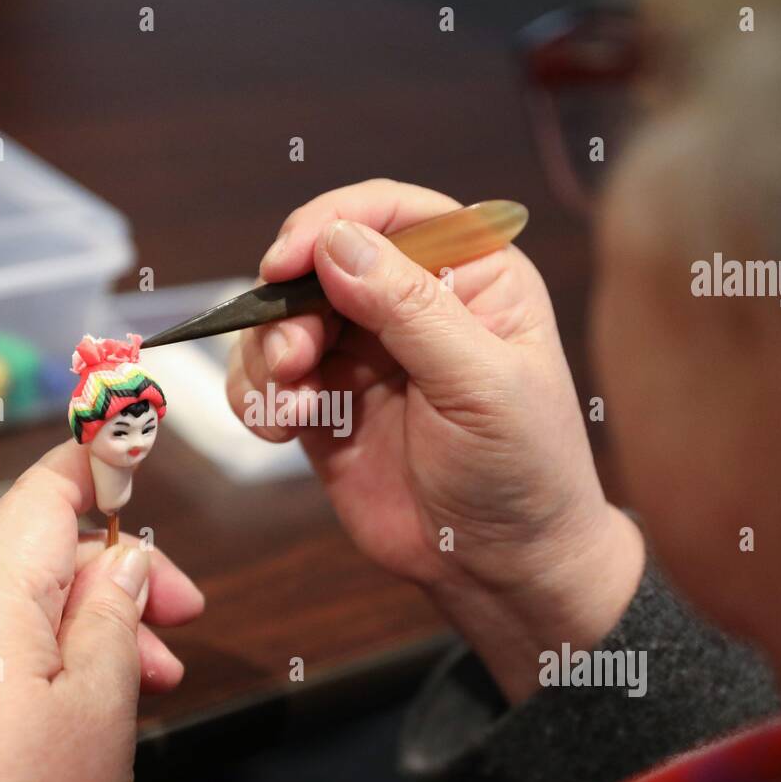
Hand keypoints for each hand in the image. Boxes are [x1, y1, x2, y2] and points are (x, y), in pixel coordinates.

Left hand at [0, 441, 204, 781]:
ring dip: (93, 624)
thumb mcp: (102, 702)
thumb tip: (124, 559)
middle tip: (183, 618)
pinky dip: (51, 653)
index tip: (140, 439)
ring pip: (24, 603)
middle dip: (119, 578)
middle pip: (43, 553)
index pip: (43, 491)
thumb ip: (117, 612)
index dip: (98, 461)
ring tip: (150, 680)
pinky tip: (93, 698)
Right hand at [227, 179, 642, 699]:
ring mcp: (362, 353)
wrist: (499, 569)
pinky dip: (259, 396)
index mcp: (470, 276)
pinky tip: (282, 430)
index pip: (393, 212)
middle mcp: (411, 303)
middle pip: (320, 260)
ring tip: (292, 404)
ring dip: (268, 354)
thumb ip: (411, 309)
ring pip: (282, 318)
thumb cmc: (522, 471)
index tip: (288, 260)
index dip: (332, 221)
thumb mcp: (481, 384)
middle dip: (290, 304)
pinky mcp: (325, 403)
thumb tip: (337, 242)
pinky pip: (267, 378)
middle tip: (293, 359)